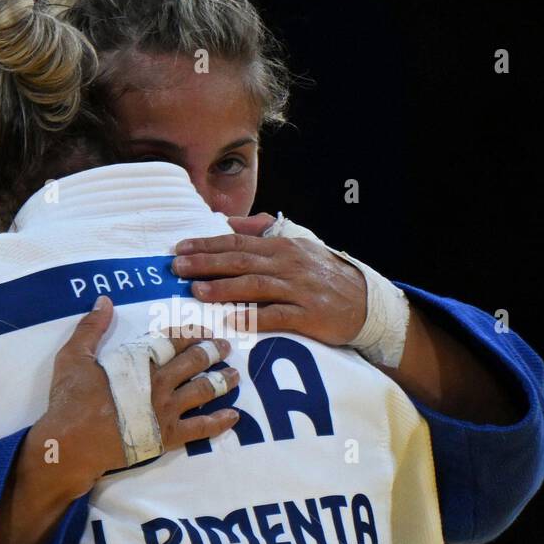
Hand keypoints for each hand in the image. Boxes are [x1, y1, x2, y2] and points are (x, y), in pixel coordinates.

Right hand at [34, 295, 239, 497]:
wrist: (70, 444)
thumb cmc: (69, 400)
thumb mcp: (74, 356)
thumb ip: (91, 327)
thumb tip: (104, 300)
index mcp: (139, 361)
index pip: (173, 341)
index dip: (191, 333)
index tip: (203, 330)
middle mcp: (159, 383)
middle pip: (194, 361)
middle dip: (213, 352)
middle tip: (225, 347)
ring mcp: (166, 410)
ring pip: (203, 390)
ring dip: (223, 381)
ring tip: (235, 375)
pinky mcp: (168, 437)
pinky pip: (201, 428)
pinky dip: (220, 421)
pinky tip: (234, 416)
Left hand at [171, 217, 368, 346]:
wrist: (365, 302)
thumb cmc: (324, 275)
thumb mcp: (297, 246)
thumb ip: (262, 233)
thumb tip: (228, 222)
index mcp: (281, 247)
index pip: (237, 243)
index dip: (206, 245)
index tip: (179, 249)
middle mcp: (288, 264)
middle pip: (240, 261)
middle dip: (206, 264)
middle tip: (178, 268)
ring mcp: (298, 289)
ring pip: (255, 286)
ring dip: (223, 288)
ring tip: (197, 292)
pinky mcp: (308, 315)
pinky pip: (277, 316)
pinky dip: (254, 318)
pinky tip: (232, 320)